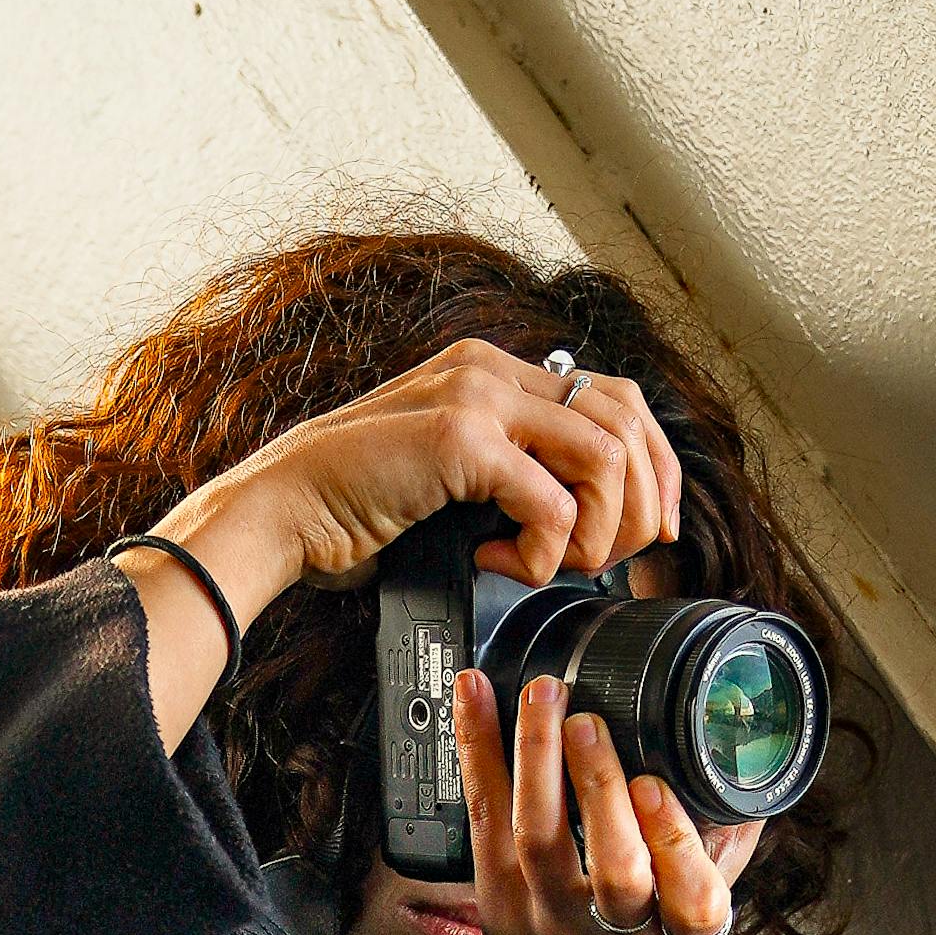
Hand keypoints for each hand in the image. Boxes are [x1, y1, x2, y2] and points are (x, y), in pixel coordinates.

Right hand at [111, 337, 683, 741]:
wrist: (282, 514)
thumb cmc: (356, 508)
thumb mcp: (454, 478)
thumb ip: (512, 472)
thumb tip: (584, 514)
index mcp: (494, 371)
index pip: (614, 398)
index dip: (653, 464)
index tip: (652, 528)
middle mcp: (491, 369)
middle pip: (625, 418)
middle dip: (641, 502)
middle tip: (610, 559)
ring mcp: (475, 397)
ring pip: (604, 456)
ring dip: (594, 530)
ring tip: (548, 563)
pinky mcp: (459, 439)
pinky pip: (551, 502)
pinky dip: (540, 553)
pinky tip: (495, 565)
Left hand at [458, 663, 763, 934]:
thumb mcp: (694, 918)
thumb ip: (723, 850)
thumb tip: (753, 774)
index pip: (690, 902)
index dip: (677, 845)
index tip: (659, 789)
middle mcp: (610, 933)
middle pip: (610, 871)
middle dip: (599, 790)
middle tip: (589, 723)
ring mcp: (547, 916)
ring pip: (538, 840)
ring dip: (536, 759)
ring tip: (542, 695)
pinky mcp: (496, 897)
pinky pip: (484, 818)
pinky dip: (479, 751)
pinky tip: (475, 695)